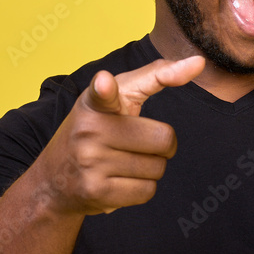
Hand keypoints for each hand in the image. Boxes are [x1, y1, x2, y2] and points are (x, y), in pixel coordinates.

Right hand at [34, 56, 204, 215]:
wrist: (54, 179)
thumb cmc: (97, 129)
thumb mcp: (115, 98)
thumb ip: (154, 76)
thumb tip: (199, 63)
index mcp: (94, 102)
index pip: (103, 92)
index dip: (105, 87)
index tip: (104, 82)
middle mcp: (89, 130)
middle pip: (164, 138)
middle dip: (161, 144)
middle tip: (136, 143)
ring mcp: (90, 162)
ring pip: (158, 168)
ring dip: (151, 167)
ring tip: (121, 163)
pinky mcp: (96, 191)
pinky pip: (148, 191)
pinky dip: (142, 187)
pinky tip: (119, 181)